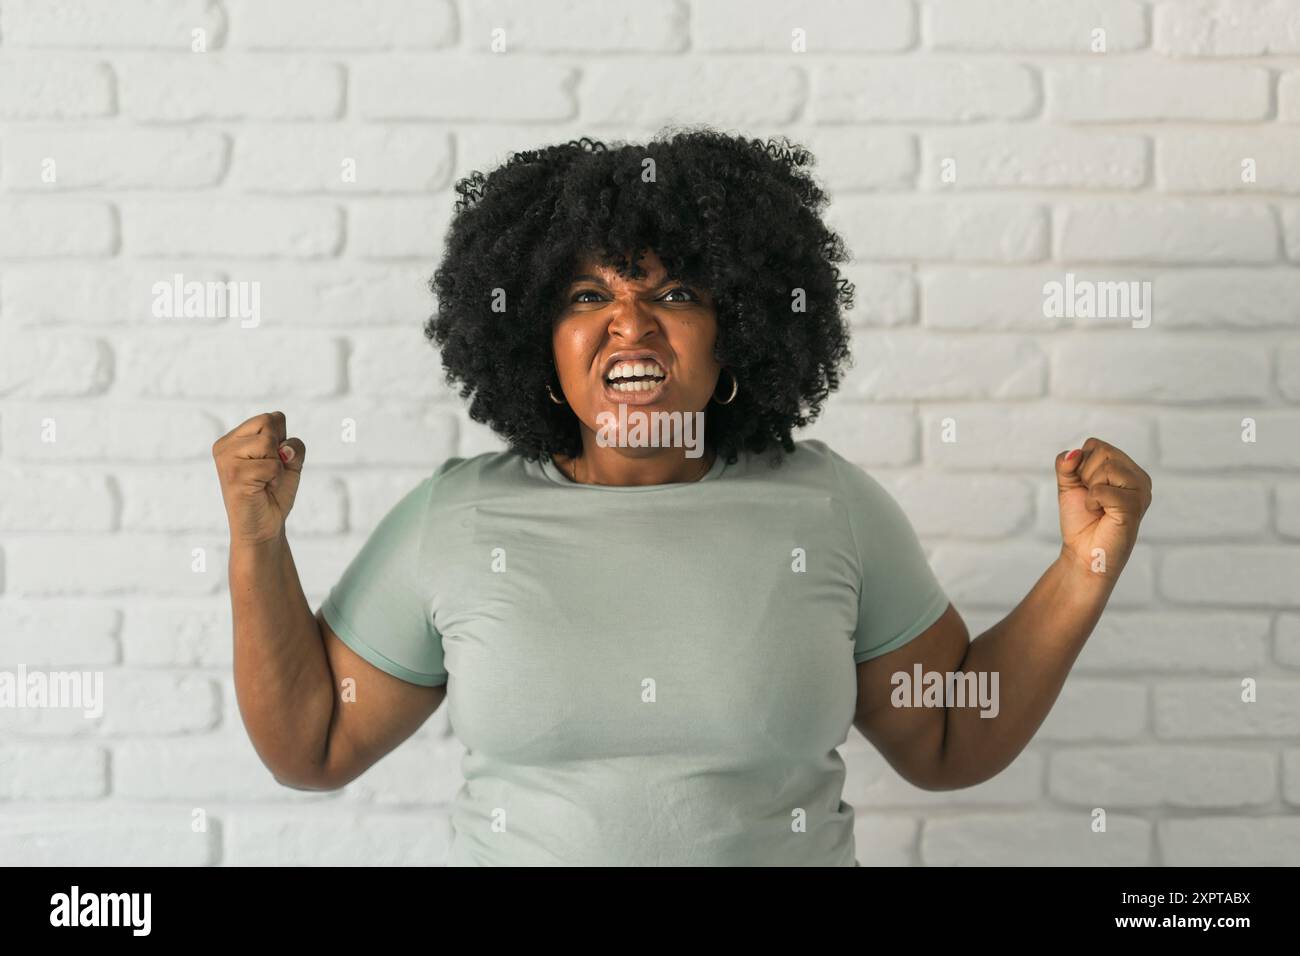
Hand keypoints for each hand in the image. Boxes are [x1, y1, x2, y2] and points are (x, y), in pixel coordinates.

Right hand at [212, 411, 306, 545]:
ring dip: (277, 465)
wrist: (264, 527)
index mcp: (233, 438)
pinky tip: (262, 489)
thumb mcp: (290, 463)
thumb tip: (284, 450)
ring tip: (264, 481)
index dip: (282, 440)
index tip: (272, 461)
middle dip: (279, 450)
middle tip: (268, 472)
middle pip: (269, 422)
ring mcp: (226, 458)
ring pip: (269, 441)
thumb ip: (293, 446)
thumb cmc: (274, 493)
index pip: (271, 418)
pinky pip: (272, 464)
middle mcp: (225, 445)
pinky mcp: (234, 474)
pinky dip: (275, 478)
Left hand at [1054, 437, 1151, 581]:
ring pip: (1106, 467)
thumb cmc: (1081, 520)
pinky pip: (1101, 489)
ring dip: (1090, 488)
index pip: (1096, 445)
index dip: (1080, 465)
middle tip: (1093, 498)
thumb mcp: (1069, 485)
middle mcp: (1140, 477)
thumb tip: (1073, 453)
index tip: (1086, 487)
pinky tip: (1101, 514)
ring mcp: (1141, 491)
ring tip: (1098, 506)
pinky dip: (1092, 501)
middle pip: (1102, 451)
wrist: (1083, 553)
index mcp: (1128, 469)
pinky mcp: (1134, 506)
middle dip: (1085, 475)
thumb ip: (1067, 464)